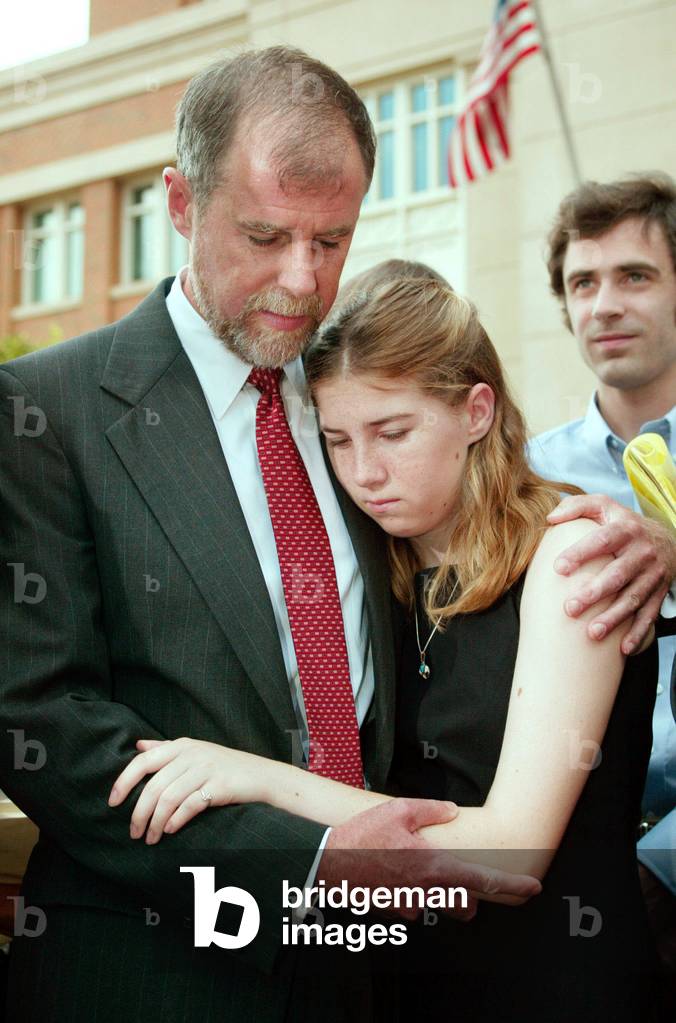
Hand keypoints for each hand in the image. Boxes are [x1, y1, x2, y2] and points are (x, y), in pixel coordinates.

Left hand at [108, 738, 266, 843]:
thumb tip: (138, 746)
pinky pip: (190, 805)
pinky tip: (170, 830)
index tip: (112, 803)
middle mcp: (192, 754)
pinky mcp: (219, 786)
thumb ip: (165, 748)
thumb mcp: (194, 751)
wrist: (261, 776)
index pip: (143, 762)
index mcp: (181, 746)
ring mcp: (206, 769)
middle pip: (154, 786)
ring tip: (150, 838)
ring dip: (155, 822)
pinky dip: (176, 820)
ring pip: (169, 798)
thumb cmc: (224, 766)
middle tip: (133, 833)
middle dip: (139, 813)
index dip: (124, 782)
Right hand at [317, 799, 541, 921]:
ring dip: (436, 891)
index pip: (484, 881)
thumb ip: (430, 811)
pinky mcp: (393, 910)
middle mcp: (426, 891)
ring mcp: (409, 905)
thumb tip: (451, 812)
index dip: (512, 886)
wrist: (328, 863)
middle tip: (466, 881)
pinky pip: (412, 905)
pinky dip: (410, 892)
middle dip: (470, 898)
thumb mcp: (398, 811)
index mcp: (434, 866)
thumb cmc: (362, 836)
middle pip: (464, 905)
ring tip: (418, 868)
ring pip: (436, 904)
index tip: (533, 889)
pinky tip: (395, 873)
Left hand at [547, 494, 674, 653]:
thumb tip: (550, 518)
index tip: (558, 567)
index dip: (581, 553)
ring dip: (614, 617)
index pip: (602, 540)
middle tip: (569, 608)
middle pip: (618, 575)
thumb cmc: (624, 524)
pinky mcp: (659, 592)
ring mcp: (652, 574)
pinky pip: (649, 614)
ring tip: (591, 633)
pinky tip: (622, 648)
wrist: (669, 539)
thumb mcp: (605, 507)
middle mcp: (642, 552)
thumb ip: (577, 506)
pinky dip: (638, 632)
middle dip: (594, 593)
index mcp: (626, 530)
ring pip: (633, 598)